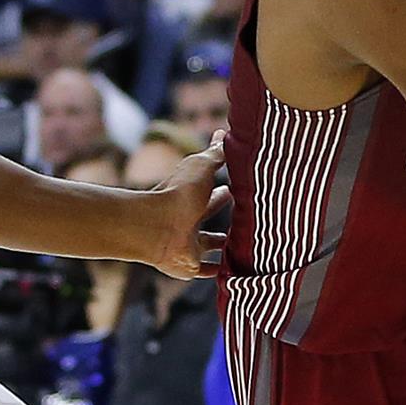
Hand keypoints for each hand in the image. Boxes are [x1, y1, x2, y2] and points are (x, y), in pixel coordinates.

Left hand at [139, 134, 231, 278]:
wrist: (159, 226)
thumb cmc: (179, 193)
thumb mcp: (202, 167)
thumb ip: (216, 153)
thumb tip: (223, 133)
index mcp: (189, 196)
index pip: (207, 190)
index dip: (222, 188)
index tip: (235, 185)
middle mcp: (187, 218)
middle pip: (207, 213)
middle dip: (222, 209)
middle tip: (244, 208)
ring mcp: (188, 243)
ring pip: (210, 243)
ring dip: (224, 243)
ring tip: (246, 240)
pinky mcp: (190, 264)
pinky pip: (208, 270)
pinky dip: (220, 271)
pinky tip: (234, 270)